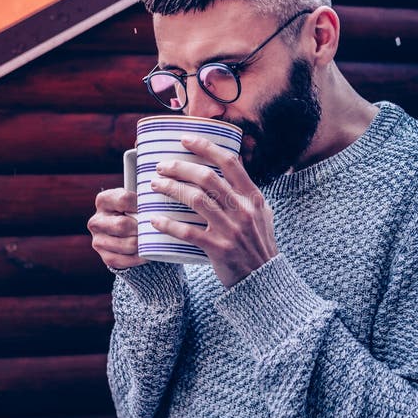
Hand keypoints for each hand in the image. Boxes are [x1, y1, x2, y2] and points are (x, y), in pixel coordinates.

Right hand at [87, 188, 146, 269]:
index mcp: (103, 201)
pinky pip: (126, 260)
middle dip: (141, 228)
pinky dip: (139, 257)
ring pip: (128, 244)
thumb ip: (143, 201)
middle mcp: (96, 221)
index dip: (140, 205)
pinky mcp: (106, 257)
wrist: (125, 231)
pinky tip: (146, 252)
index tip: (150, 209)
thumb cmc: (133, 211)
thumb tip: (155, 211)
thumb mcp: (134, 200)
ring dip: (142, 244)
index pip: (123, 200)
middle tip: (152, 228)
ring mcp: (98, 241)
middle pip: (122, 225)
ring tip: (150, 240)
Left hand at [149, 137, 277, 287]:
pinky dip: (168, 225)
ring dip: (171, 189)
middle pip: (206, 178)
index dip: (205, 146)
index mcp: (252, 197)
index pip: (229, 163)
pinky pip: (188, 232)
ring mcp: (231, 230)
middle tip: (162, 166)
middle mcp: (242, 210)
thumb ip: (246, 192)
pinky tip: (154, 220)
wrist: (263, 279)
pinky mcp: (218, 249)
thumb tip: (232, 164)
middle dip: (179, 167)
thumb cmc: (258, 243)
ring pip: (195, 199)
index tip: (184, 139)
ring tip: (155, 185)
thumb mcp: (262, 213)